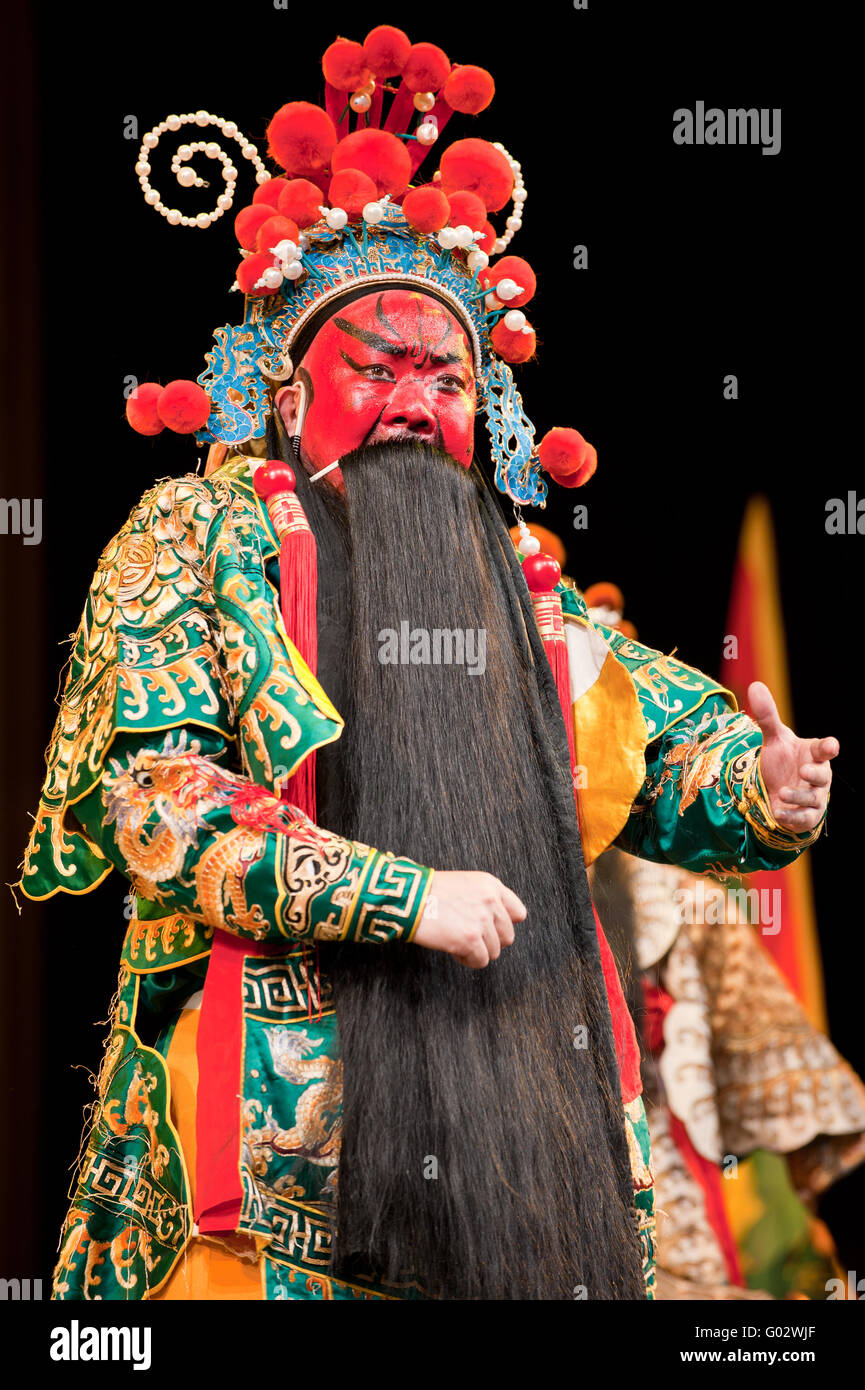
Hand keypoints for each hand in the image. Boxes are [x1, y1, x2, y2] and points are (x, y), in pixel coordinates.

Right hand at [412, 870, 526, 968]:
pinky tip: (454, 950)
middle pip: (507, 936)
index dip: (504, 925)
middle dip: (490, 941)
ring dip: (476, 951)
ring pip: (494, 951)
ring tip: (457, 941)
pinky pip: (481, 961)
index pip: (518, 913)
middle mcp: (491, 902)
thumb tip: (498, 924)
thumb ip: (485, 899)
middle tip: (469, 937)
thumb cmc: (428, 892)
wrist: (408, 898)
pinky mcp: (471, 940)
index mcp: (491, 886)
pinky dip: (468, 960)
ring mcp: (482, 921)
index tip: (491, 929)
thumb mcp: (465, 884)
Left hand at [748, 681, 838, 831]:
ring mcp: (814, 797)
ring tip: (782, 793)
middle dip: (816, 774)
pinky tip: (779, 813)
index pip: (824, 749)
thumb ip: (768, 716)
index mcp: (813, 754)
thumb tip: (755, 685)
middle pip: (823, 775)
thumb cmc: (784, 761)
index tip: (831, 746)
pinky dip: (793, 817)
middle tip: (803, 770)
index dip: (828, 747)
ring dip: (799, 797)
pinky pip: (805, 819)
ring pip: (813, 799)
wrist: (778, 790)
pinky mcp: (806, 815)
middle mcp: (817, 776)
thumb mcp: (774, 739)